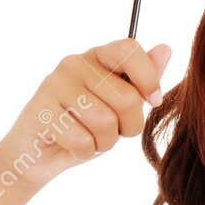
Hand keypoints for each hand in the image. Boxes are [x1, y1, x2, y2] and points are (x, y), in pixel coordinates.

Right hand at [0, 37, 172, 204]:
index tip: (153, 100)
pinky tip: (69, 145)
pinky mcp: (42, 110)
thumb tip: (167, 49)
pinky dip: (83, 152)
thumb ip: (142, 80)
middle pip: (127, 98)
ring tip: (88, 137)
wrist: (37, 156)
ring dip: (103, 142)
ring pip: (105, 122)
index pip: (130, 49)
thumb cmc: (83, 128)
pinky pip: (82, 140)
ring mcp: (55, 84)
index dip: (148, 79)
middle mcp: (75, 63)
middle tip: (108, 132)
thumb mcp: (119, 107)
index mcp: (98, 57)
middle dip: (127, 127)